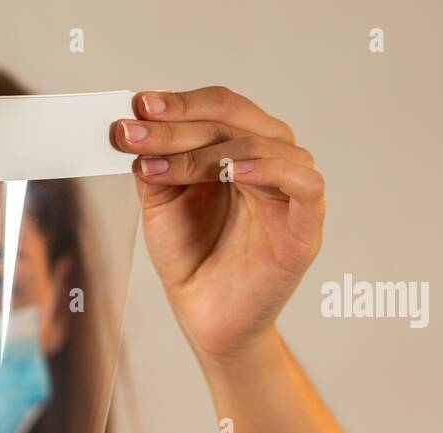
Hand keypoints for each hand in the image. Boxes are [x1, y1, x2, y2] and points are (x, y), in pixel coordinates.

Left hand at [113, 87, 324, 365]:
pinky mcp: (306, 225)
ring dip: (206, 149)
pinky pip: (303, 182)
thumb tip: (136, 123)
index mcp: (240, 148)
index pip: (216, 109)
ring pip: (264, 143)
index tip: (136, 107)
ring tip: (159, 164)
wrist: (205, 318)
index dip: (177, 104)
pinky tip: (234, 171)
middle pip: (235, 118)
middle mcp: (270, 160)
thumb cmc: (191, 257)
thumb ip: (155, 163)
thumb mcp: (161, 202)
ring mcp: (291, 190)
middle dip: (180, 122)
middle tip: (137, 129)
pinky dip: (270, 168)